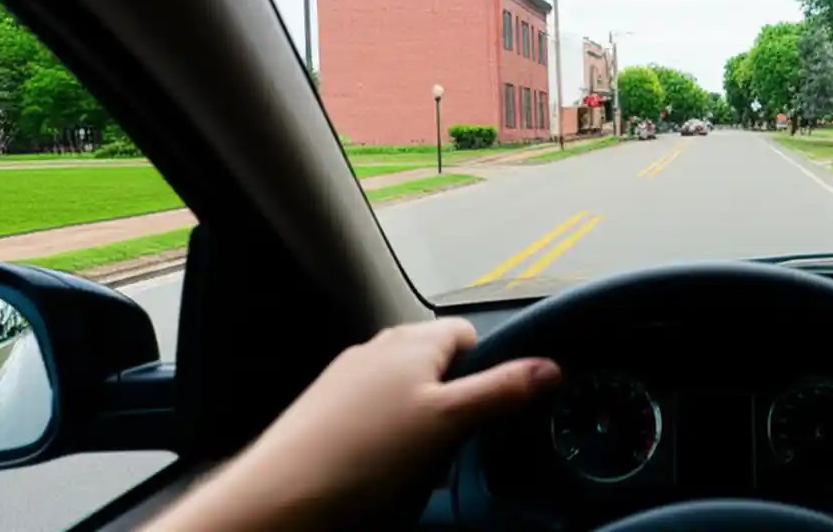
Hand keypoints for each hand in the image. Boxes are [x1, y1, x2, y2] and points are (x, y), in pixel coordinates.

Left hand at [148, 319, 560, 530]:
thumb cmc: (365, 455)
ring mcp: (348, 379)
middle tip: (453, 444)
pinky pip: (377, 417)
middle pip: (439, 367)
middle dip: (454, 404)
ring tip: (413, 465)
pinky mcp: (327, 410)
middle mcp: (378, 348)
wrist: (281, 497)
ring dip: (421, 426)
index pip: (469, 336)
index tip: (492, 410)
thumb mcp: (449, 422)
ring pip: (408, 394)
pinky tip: (381, 471)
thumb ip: (502, 390)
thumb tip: (552, 366)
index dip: (488, 371)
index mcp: (412, 339)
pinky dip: (388, 440)